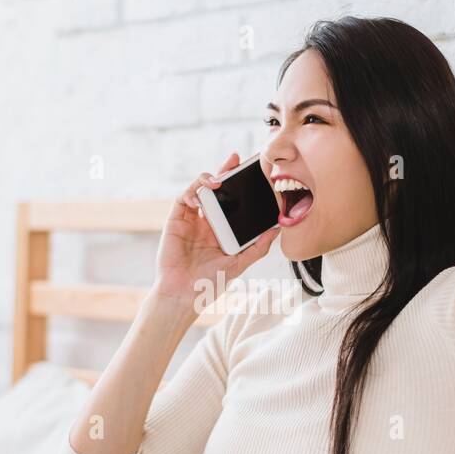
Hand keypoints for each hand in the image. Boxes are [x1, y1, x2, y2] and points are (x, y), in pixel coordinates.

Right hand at [153, 151, 279, 310]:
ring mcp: (191, 220)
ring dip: (207, 179)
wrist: (185, 294)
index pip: (232, 200)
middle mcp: (206, 221)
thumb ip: (259, 246)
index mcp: (222, 229)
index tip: (251, 172)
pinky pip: (182, 199)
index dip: (239, 184)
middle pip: (216, 189)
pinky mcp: (176, 220)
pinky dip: (191, 191)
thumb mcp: (240, 263)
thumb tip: (278, 229)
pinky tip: (200, 194)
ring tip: (218, 179)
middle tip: (235, 160)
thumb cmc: (210, 282)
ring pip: (198, 189)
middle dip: (224, 171)